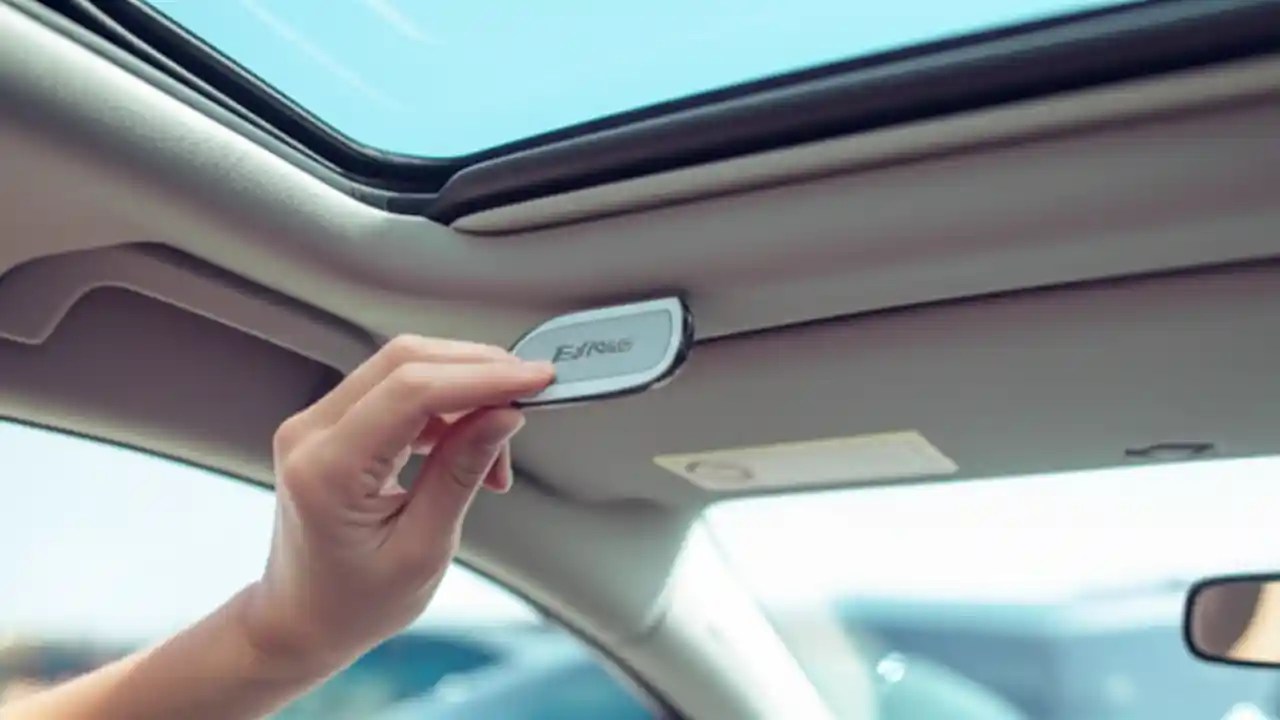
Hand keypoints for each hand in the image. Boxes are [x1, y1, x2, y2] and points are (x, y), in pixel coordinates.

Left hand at [240, 336, 554, 670]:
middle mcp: (310, 433)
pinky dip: (443, 405)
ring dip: (464, 389)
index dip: (483, 377)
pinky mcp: (330, 425)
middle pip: (406, 362)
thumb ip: (461, 473)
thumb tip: (504, 416)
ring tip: (497, 446)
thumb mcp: (424, 549)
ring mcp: (315, 424)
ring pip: (403, 368)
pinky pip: (394, 390)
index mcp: (328, 469)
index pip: (412, 391)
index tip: (535, 380)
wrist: (301, 620)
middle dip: (478, 369)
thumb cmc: (354, 603)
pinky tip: (469, 442)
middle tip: (529, 394)